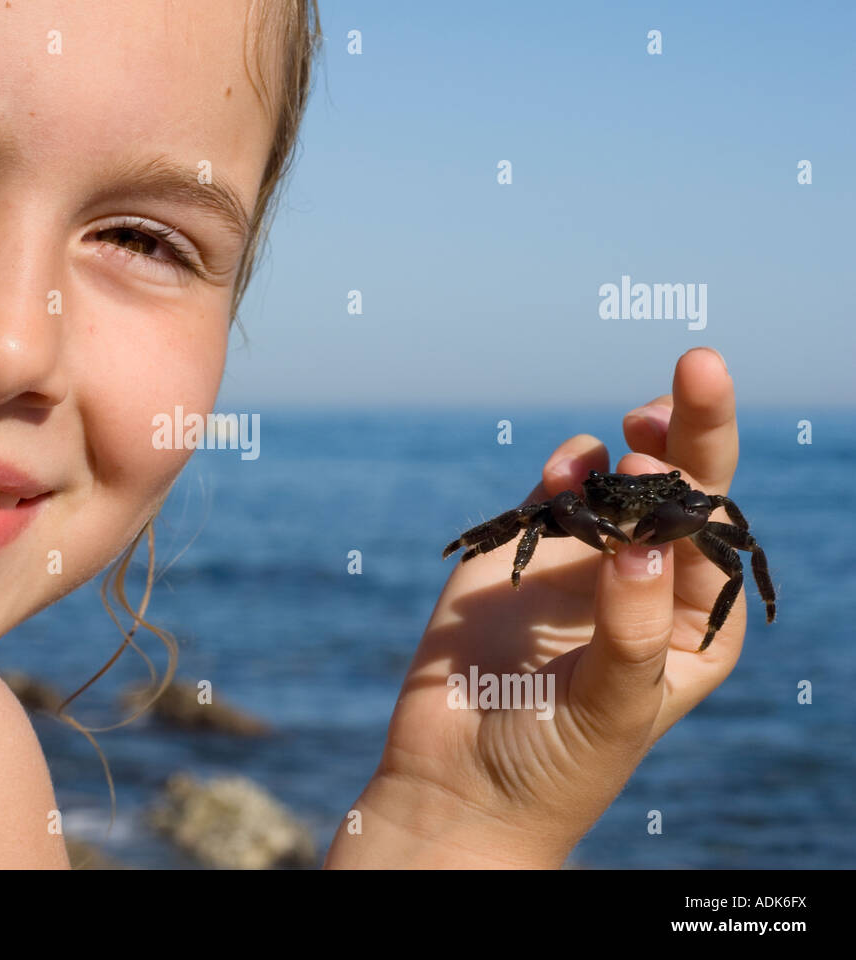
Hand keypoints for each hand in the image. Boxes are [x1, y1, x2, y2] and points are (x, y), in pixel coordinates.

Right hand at [349, 347, 750, 866]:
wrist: (457, 781)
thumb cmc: (555, 764)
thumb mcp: (612, 709)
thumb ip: (632, 629)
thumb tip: (645, 545)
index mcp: (692, 619)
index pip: (713, 530)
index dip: (704, 479)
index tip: (669, 451)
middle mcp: (644, 578)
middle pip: (677, 488)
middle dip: (688, 429)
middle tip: (693, 371)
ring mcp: (581, 561)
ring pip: (614, 481)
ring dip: (625, 449)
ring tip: (628, 437)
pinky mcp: (520, 554)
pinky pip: (550, 496)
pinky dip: (559, 473)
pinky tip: (562, 473)